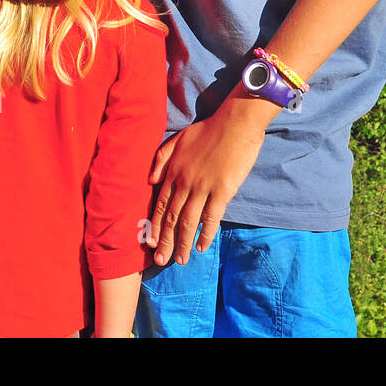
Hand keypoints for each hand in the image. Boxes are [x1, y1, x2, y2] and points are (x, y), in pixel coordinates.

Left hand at [147, 94, 269, 265]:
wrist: (235, 123)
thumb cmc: (209, 130)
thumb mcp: (180, 139)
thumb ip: (162, 158)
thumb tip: (150, 180)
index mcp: (174, 171)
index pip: (161, 204)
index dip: (156, 226)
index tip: (151, 243)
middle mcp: (185, 182)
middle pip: (172, 218)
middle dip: (165, 242)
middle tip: (162, 262)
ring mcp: (203, 187)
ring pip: (189, 221)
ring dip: (183, 243)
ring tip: (181, 261)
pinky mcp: (222, 190)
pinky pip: (211, 217)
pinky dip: (205, 234)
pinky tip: (201, 247)